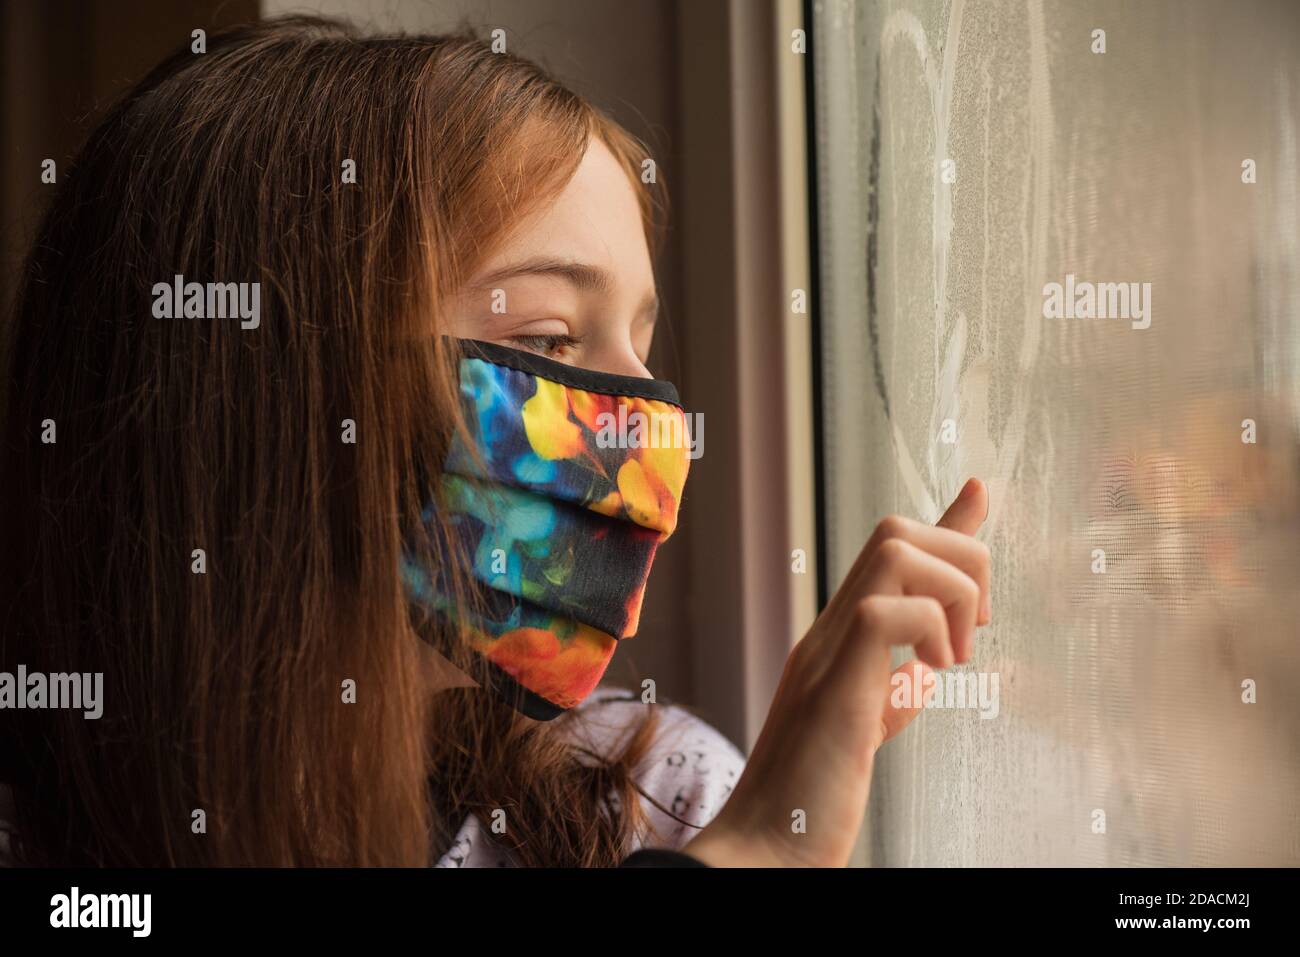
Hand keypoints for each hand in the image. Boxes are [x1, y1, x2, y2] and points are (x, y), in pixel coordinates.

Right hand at [681, 478, 991, 866]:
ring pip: (895, 551)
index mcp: (839, 638)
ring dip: (950, 590)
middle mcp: (829, 631)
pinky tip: (930, 678)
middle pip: (896, 530)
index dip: (946, 518)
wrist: (766, 847)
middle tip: (975, 630)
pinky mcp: (836, 687)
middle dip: (962, 556)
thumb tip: (928, 666)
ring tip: (952, 658)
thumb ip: (896, 684)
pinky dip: (930, 630)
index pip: (891, 552)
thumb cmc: (814, 792)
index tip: (983, 490)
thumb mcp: (871, 724)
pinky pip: (888, 612)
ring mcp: (827, 653)